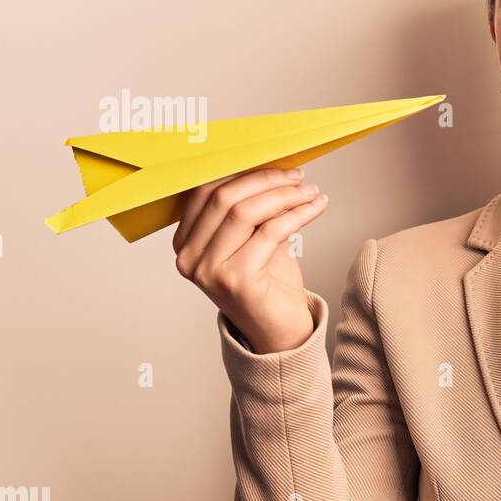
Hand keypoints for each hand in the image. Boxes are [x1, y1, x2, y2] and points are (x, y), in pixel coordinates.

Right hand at [173, 166, 329, 352]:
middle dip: (267, 181)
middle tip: (299, 176)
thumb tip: (273, 168)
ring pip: (245, 212)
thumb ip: (252, 209)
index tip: (278, 168)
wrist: (280, 332)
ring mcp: (208, 271)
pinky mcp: (236, 281)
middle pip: (225, 198)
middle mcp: (189, 258)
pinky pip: (270, 232)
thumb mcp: (254, 239)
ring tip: (310, 191)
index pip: (206, 192)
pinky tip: (315, 207)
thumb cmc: (268, 284)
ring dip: (284, 196)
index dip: (244, 173)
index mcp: (185, 243)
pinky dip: (297, 214)